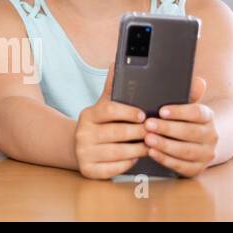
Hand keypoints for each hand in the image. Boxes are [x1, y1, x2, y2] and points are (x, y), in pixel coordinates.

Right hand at [74, 59, 148, 179]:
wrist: (79, 146)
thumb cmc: (101, 124)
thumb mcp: (105, 105)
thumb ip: (114, 88)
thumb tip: (116, 62)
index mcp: (88, 114)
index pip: (109, 110)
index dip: (128, 112)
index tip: (143, 116)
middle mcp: (83, 132)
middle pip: (116, 133)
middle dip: (139, 133)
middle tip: (154, 132)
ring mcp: (83, 152)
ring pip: (118, 152)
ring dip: (138, 150)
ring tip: (149, 145)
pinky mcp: (87, 169)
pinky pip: (113, 169)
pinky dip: (128, 164)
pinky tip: (136, 159)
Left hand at [142, 76, 216, 177]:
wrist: (199, 141)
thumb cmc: (184, 119)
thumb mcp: (185, 105)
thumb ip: (189, 93)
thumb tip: (199, 81)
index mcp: (208, 117)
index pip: (198, 112)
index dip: (180, 112)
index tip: (161, 110)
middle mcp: (211, 136)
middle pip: (190, 132)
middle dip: (167, 129)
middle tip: (148, 124)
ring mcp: (206, 154)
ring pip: (186, 151)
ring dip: (165, 145)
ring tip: (148, 139)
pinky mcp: (197, 169)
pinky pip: (182, 166)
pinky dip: (166, 160)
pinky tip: (152, 152)